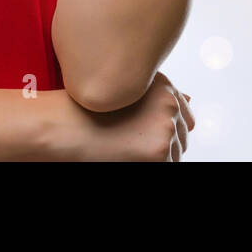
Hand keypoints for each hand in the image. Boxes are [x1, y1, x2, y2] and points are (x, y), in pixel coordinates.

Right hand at [50, 72, 195, 161]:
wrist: (62, 126)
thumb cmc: (85, 111)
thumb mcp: (126, 94)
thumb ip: (159, 99)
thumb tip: (189, 100)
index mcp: (163, 85)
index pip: (184, 116)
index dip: (163, 130)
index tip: (145, 136)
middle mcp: (169, 102)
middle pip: (180, 137)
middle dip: (160, 144)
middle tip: (129, 145)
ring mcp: (167, 127)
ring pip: (174, 155)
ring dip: (156, 158)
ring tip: (123, 150)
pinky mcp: (159, 152)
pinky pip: (165, 165)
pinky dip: (146, 164)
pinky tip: (124, 157)